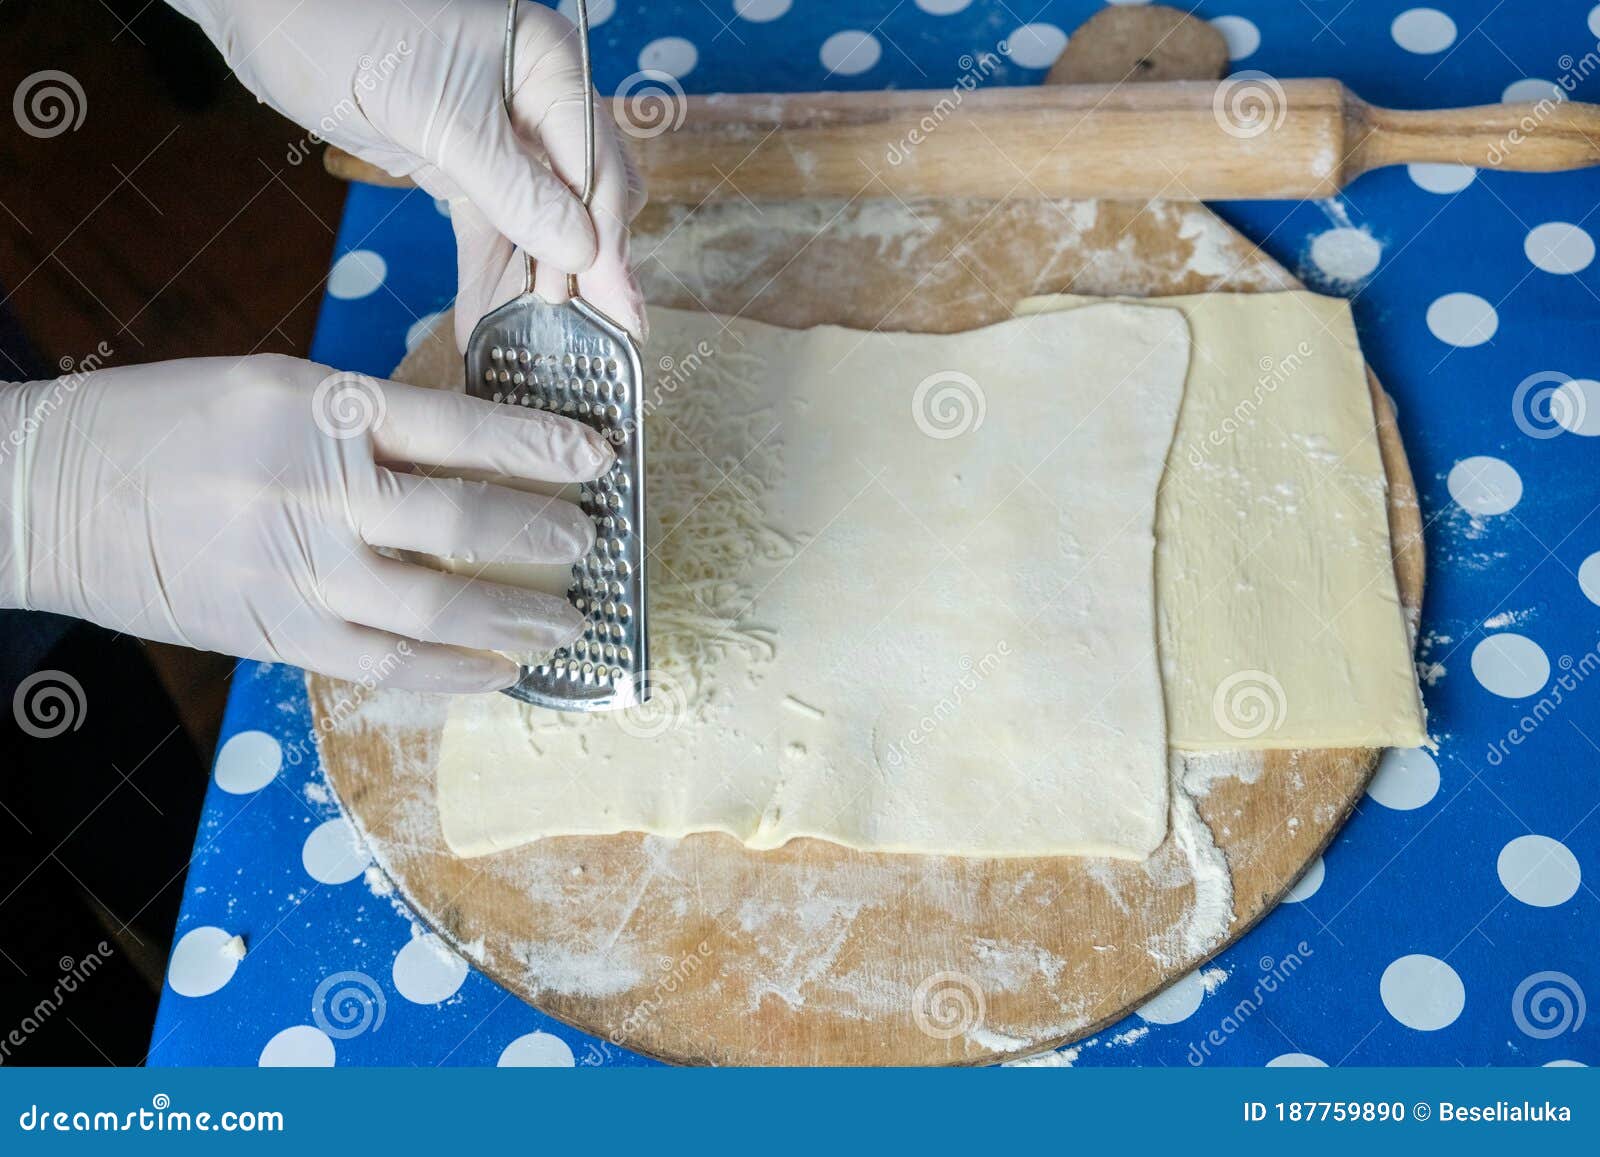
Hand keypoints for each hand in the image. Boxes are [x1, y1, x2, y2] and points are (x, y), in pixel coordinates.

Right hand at [0, 355, 611, 692]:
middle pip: (462, 520)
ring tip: (569, 622)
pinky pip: (383, 664)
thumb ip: (366, 419)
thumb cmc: (168, 422)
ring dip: (516, 617)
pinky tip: (498, 672)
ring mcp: (295, 569)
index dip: (539, 443)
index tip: (598, 455)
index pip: (458, 423)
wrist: (48, 490)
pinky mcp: (275, 633)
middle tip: (594, 544)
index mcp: (318, 406)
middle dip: (544, 536)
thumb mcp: (271, 384)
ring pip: (435, 605)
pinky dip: (451, 673)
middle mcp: (314, 487)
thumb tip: (471, 450)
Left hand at [167, 0, 647, 346]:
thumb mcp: (440, 117)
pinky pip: (492, 228)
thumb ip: (514, 188)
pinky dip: (490, 273)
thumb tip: (582, 255)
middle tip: (591, 340)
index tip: (612, 305)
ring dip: (534, 283)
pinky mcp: (462, 162)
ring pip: (541, 224)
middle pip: (585, 199)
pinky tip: (488, 324)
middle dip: (583, 269)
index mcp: (551, 66)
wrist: (269, 13)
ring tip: (535, 350)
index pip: (598, 165)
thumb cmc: (352, 33)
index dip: (605, 239)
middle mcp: (539, 99)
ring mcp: (504, 134)